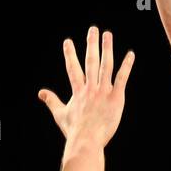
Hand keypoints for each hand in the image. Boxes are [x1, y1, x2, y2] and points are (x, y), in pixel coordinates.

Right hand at [38, 27, 132, 146]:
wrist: (86, 141)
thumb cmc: (74, 130)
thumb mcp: (60, 114)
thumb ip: (51, 101)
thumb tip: (40, 93)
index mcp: (77, 91)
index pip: (73, 68)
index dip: (70, 54)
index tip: (68, 41)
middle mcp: (90, 88)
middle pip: (90, 61)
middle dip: (91, 44)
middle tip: (93, 29)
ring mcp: (103, 92)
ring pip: (106, 66)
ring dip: (107, 49)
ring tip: (107, 35)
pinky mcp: (116, 98)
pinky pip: (122, 78)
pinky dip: (126, 66)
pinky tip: (130, 54)